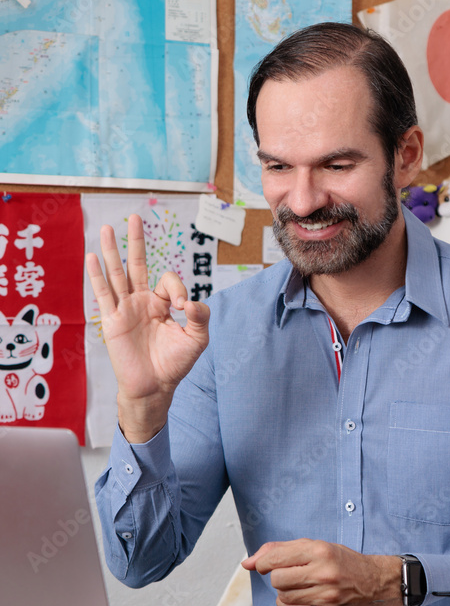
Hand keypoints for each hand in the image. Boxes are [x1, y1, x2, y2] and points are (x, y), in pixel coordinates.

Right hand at [86, 214, 209, 442]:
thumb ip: (200, 317)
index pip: (167, 281)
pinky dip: (97, 276)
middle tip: (134, 217)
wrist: (155, 387)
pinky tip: (92, 257)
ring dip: (111, 251)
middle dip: (136, 241)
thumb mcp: (197, 339)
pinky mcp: (112, 321)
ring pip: (117, 274)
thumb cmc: (175, 364)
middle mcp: (142, 302)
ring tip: (106, 228)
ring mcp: (125, 309)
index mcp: (162, 304)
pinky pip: (104, 294)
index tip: (183, 306)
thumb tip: (191, 301)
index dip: (176, 287)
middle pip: (137, 265)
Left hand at [242, 538, 401, 605]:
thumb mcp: (316, 546)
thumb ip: (280, 550)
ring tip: (303, 587)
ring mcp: (326, 597)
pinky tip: (306, 599)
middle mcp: (323, 573)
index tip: (264, 565)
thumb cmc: (343, 562)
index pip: (274, 558)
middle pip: (276, 580)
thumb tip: (248, 562)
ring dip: (286, 593)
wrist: (375, 582)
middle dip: (279, 578)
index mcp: (319, 551)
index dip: (263, 563)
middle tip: (294, 575)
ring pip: (282, 598)